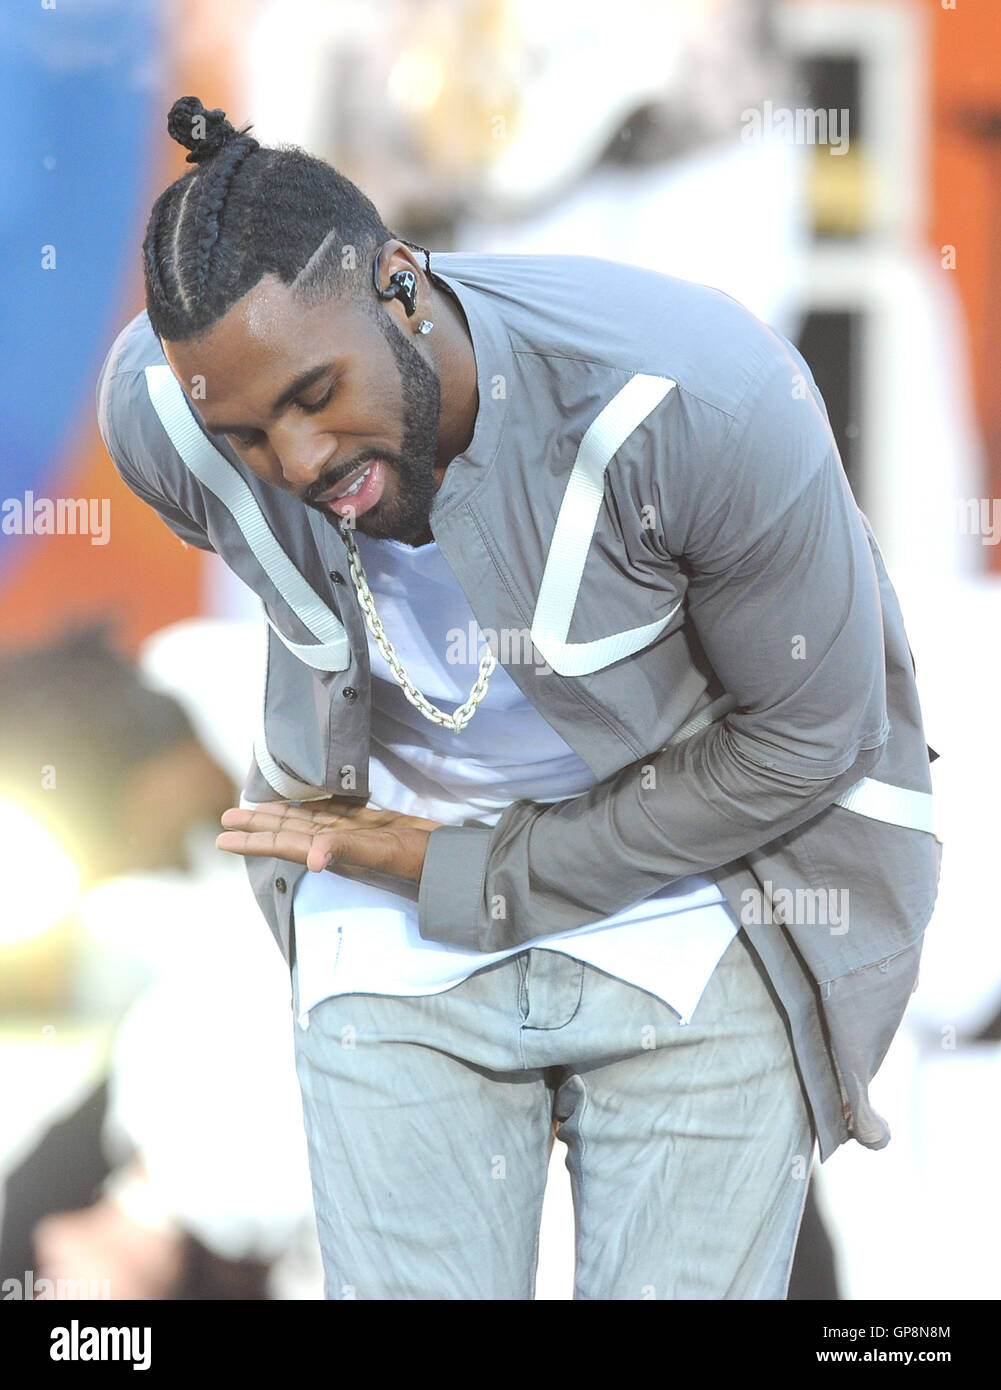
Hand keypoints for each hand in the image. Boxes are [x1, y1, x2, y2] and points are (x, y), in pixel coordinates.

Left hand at [216, 798, 443, 882]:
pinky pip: (332, 815)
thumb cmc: (414, 859)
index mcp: (331, 851)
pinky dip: (313, 808)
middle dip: (257, 825)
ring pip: (306, 823)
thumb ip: (345, 850)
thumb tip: (312, 858)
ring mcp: (352, 835)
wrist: (448, 859)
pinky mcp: (370, 825)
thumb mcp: (379, 852)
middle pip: (287, 832)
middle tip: (226, 818)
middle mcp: (335, 844)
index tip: (222, 837)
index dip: (253, 840)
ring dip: (279, 816)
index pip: (283, 843)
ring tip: (254, 809)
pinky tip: (303, 803)